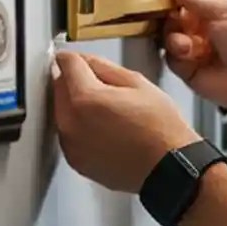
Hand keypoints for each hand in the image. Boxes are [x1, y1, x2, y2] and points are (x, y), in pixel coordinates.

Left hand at [52, 50, 199, 192]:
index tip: (81, 60)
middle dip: (74, 81)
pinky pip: (69, 135)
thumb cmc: (160, 129)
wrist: (167, 168)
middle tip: (102, 86)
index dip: (75, 57)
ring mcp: (71, 144)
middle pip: (58, 87)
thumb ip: (105, 67)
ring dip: (76, 106)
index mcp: (85, 97)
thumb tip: (87, 61)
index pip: (66, 63)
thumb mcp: (138, 83)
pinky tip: (105, 130)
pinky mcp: (75, 161)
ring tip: (107, 112)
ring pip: (62, 112)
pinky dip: (80, 129)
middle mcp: (70, 122)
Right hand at [162, 0, 226, 110]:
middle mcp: (199, 19)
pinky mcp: (184, 62)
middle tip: (174, 17)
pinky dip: (178, 55)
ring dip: (174, 36)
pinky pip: (168, 54)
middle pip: (169, 8)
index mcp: (212, 0)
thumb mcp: (223, 10)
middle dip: (168, 13)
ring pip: (166, 31)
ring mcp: (190, 40)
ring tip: (188, 44)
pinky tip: (191, 57)